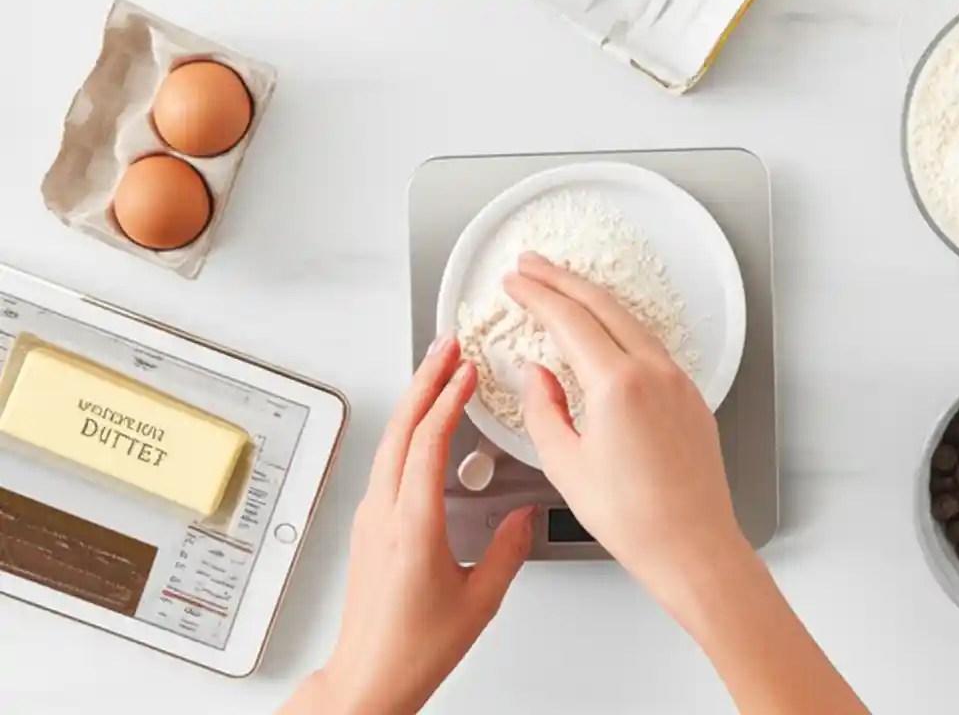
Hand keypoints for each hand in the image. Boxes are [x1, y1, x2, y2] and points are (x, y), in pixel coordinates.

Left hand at [280, 337, 534, 714]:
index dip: (448, 399)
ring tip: (437, 373)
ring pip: (389, 442)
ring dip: (413, 402)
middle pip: (400, 428)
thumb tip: (526, 517)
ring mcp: (371, 518)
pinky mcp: (370, 527)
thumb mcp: (481, 600)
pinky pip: (387, 462)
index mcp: (413, 527)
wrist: (369, 675)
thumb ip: (509, 550)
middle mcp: (384, 514)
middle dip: (424, 380)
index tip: (467, 370)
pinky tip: (422, 427)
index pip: (428, 442)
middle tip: (447, 345)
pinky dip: (407, 432)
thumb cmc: (415, 648)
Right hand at [507, 254, 868, 714]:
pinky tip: (606, 330)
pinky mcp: (690, 396)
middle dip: (562, 279)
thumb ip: (544, 409)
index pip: (569, 320)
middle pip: (602, 305)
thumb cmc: (634, 518)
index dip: (537, 295)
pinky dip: (620, 325)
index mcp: (618, 384)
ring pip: (630, 319)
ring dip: (593, 298)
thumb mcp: (566, 465)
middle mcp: (654, 372)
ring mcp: (678, 380)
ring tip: (563, 287)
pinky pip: (650, 344)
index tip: (515, 281)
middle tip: (532, 264)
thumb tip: (537, 375)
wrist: (693, 546)